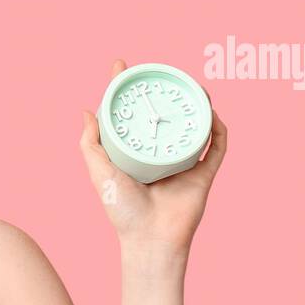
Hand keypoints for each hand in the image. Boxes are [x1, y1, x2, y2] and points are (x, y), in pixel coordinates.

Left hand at [80, 58, 227, 253]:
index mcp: (135, 153)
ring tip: (189, 84)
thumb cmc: (121, 210)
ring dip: (194, 102)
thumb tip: (88, 111)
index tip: (121, 66)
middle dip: (163, 91)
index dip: (125, 90)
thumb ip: (90, 144)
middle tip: (159, 71)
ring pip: (192, 124)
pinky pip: (215, 146)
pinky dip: (216, 127)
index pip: (131, 113)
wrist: (150, 239)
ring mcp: (183, 163)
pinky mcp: (203, 174)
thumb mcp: (98, 172)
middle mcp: (159, 155)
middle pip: (164, 114)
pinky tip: (210, 111)